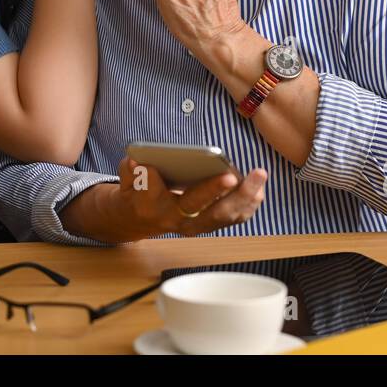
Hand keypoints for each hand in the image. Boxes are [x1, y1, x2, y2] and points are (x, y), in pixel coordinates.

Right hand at [108, 155, 268, 238]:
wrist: (140, 217)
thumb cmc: (138, 191)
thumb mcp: (127, 178)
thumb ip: (130, 170)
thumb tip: (137, 162)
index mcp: (153, 206)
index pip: (157, 193)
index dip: (162, 182)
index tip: (163, 168)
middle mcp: (176, 219)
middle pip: (198, 208)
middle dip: (215, 191)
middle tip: (230, 175)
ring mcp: (195, 224)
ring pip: (222, 216)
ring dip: (243, 198)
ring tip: (257, 177)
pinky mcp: (210, 224)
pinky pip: (233, 218)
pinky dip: (248, 205)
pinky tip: (259, 189)